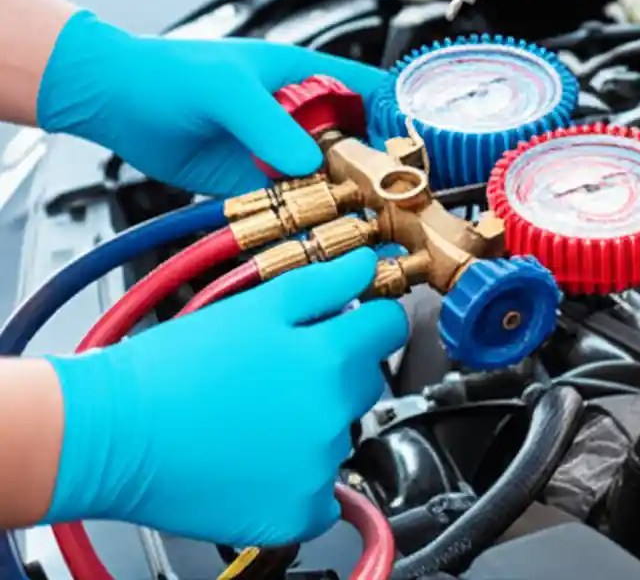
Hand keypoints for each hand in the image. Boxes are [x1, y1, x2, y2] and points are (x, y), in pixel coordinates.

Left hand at [36, 11, 385, 196]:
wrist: (114, 99)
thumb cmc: (167, 73)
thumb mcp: (227, 91)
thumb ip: (270, 127)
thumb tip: (309, 164)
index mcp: (304, 77)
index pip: (368, 93)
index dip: (397, 117)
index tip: (418, 147)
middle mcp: (298, 116)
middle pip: (355, 146)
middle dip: (375, 171)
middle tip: (393, 198)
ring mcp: (279, 151)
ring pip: (327, 180)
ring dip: (343, 202)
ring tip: (363, 223)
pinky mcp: (256, 182)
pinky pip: (292, 203)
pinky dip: (306, 219)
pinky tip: (321, 233)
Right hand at [42, 248, 407, 545]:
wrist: (112, 434)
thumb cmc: (172, 369)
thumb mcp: (253, 307)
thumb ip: (324, 283)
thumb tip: (372, 264)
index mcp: (328, 358)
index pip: (390, 327)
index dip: (374, 316)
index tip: (358, 320)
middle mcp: (333, 414)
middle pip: (366, 380)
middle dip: (335, 370)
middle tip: (276, 372)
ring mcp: (318, 468)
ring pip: (340, 434)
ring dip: (312, 423)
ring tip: (251, 415)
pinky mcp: (297, 512)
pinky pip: (324, 494)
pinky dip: (301, 481)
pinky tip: (258, 459)